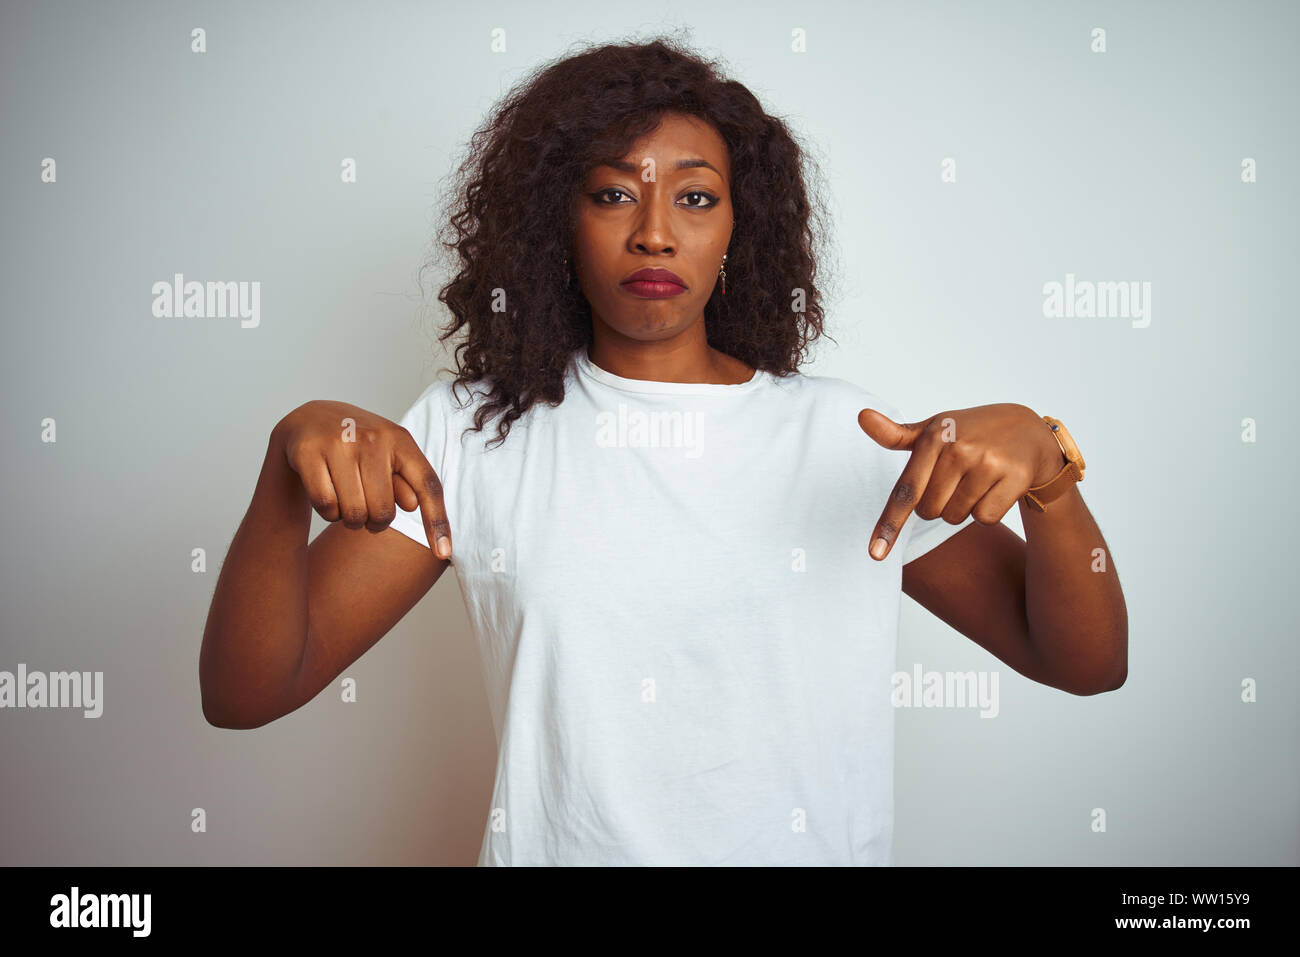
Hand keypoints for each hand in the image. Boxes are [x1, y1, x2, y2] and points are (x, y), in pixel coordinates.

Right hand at [273, 400, 452, 558]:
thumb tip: (411, 505)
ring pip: (354, 513)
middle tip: (367, 509)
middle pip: (384, 512)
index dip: (437, 521)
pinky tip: (328, 494)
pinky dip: (328, 512)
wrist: (311, 419)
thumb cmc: (360, 445)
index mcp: (400, 439)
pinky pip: (326, 505)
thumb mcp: (389, 457)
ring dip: (350, 519)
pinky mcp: (309, 452)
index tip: (443, 553)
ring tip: (347, 499)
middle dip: (375, 522)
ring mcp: (340, 443)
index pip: (427, 485)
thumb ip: (406, 482)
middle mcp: (373, 438)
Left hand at [856, 403, 1064, 560]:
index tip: (875, 553)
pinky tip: (996, 488)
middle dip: (937, 504)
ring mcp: (988, 463)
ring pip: (955, 518)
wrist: (1028, 431)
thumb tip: (861, 417)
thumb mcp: (934, 430)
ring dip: (962, 508)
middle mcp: (960, 449)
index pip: (906, 490)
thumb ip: (896, 435)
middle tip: (955, 480)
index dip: (889, 524)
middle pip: (929, 511)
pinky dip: (987, 511)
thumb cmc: (970, 433)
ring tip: (977, 480)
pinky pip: (984, 518)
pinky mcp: (1015, 477)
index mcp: (935, 436)